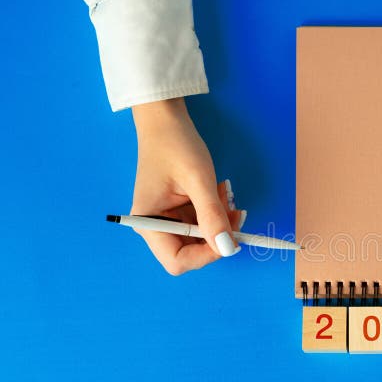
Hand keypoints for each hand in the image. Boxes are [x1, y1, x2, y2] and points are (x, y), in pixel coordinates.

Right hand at [130, 98, 245, 274]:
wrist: (166, 120)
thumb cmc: (175, 145)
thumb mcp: (198, 180)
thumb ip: (212, 217)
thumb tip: (228, 249)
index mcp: (147, 222)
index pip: (177, 260)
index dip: (206, 256)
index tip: (230, 238)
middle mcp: (154, 227)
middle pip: (191, 253)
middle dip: (217, 237)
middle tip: (233, 212)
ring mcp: (167, 220)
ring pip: (201, 240)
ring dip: (220, 223)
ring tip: (224, 195)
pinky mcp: (179, 213)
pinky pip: (203, 224)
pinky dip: (217, 214)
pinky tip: (220, 194)